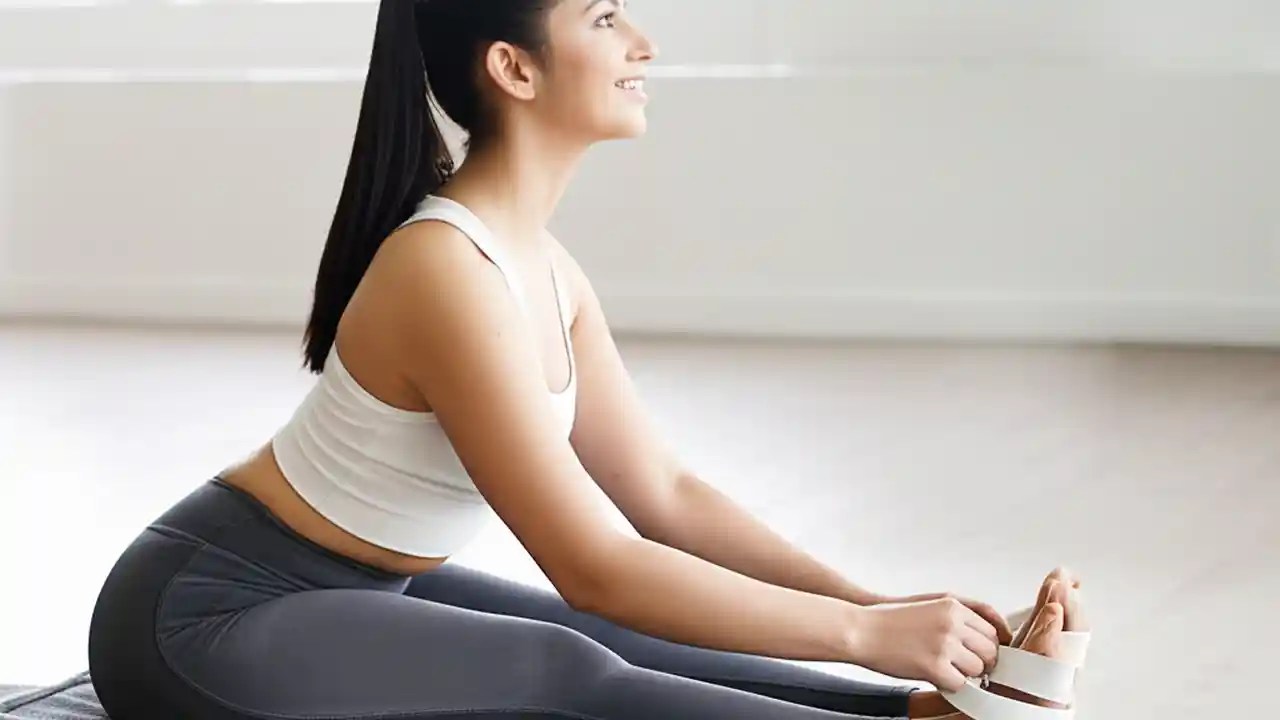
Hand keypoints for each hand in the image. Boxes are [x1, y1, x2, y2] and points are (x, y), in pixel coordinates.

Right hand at [846, 597, 1001, 691]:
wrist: (861, 630)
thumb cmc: (889, 619)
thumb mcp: (929, 605)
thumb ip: (959, 615)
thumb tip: (986, 634)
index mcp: (953, 606)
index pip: (990, 630)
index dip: (987, 646)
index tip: (980, 655)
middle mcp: (953, 623)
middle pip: (989, 651)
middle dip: (980, 662)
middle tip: (966, 667)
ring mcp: (944, 645)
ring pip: (977, 669)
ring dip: (964, 674)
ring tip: (945, 670)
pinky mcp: (934, 666)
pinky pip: (959, 684)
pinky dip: (950, 685)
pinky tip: (935, 677)